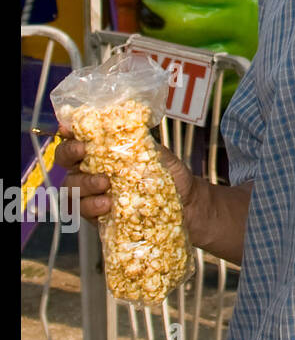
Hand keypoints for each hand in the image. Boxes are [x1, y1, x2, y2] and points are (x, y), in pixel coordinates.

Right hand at [54, 127, 196, 227]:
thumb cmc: (170, 175)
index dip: (68, 132)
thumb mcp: (158, 153)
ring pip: (70, 187)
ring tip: (105, 184)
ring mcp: (91, 193)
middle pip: (64, 160)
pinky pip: (82, 211)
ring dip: (83, 183)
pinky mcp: (96, 215)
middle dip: (69, 154)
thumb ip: (141, 141)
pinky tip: (106, 204)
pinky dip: (91, 206)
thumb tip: (133, 125)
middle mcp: (92, 169)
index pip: (77, 137)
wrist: (185, 203)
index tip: (68, 129)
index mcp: (103, 150)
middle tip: (83, 152)